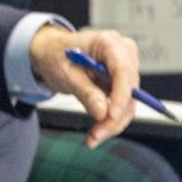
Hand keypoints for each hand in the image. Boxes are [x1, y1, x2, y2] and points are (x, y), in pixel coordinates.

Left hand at [30, 25, 140, 148]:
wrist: (51, 54)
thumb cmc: (56, 55)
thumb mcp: (65, 73)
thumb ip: (85, 92)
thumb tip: (102, 112)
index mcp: (109, 43)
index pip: (123, 71)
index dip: (121, 96)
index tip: (111, 116)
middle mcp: (123, 54)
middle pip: (129, 91)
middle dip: (114, 117)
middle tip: (96, 135)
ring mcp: (125, 69)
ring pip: (129, 103)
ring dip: (113, 123)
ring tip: (93, 137)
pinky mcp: (122, 84)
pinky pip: (122, 106)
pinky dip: (110, 121)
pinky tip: (97, 132)